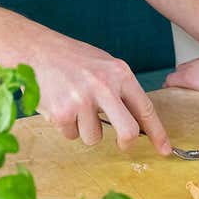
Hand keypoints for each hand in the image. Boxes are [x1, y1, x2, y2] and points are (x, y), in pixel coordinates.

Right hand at [30, 40, 170, 154]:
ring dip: (84, 128)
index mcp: (119, 73)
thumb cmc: (68, 57)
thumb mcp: (102, 64)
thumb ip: (119, 88)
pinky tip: (58, 105)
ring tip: (72, 105)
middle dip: (126, 143)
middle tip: (122, 144)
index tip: (165, 149)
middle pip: (128, 131)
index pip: (145, 108)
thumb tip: (135, 119)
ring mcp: (82, 101)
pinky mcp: (62, 113)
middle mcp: (104, 87)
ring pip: (93, 137)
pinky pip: (71, 135)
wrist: (33, 49)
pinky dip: (65, 126)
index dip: (157, 132)